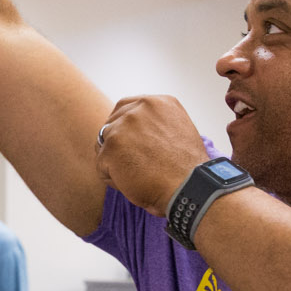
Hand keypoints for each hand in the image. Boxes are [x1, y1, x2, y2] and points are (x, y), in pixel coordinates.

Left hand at [95, 96, 214, 215]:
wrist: (188, 187)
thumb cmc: (186, 169)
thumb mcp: (178, 131)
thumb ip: (156, 124)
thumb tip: (136, 132)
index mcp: (158, 103)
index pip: (126, 108)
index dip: (125, 129)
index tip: (132, 145)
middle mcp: (139, 108)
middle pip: (112, 124)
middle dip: (117, 144)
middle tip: (133, 164)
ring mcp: (123, 126)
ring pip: (104, 144)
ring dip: (115, 161)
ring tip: (137, 175)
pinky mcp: (111, 146)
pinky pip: (101, 165)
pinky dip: (112, 178)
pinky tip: (131, 183)